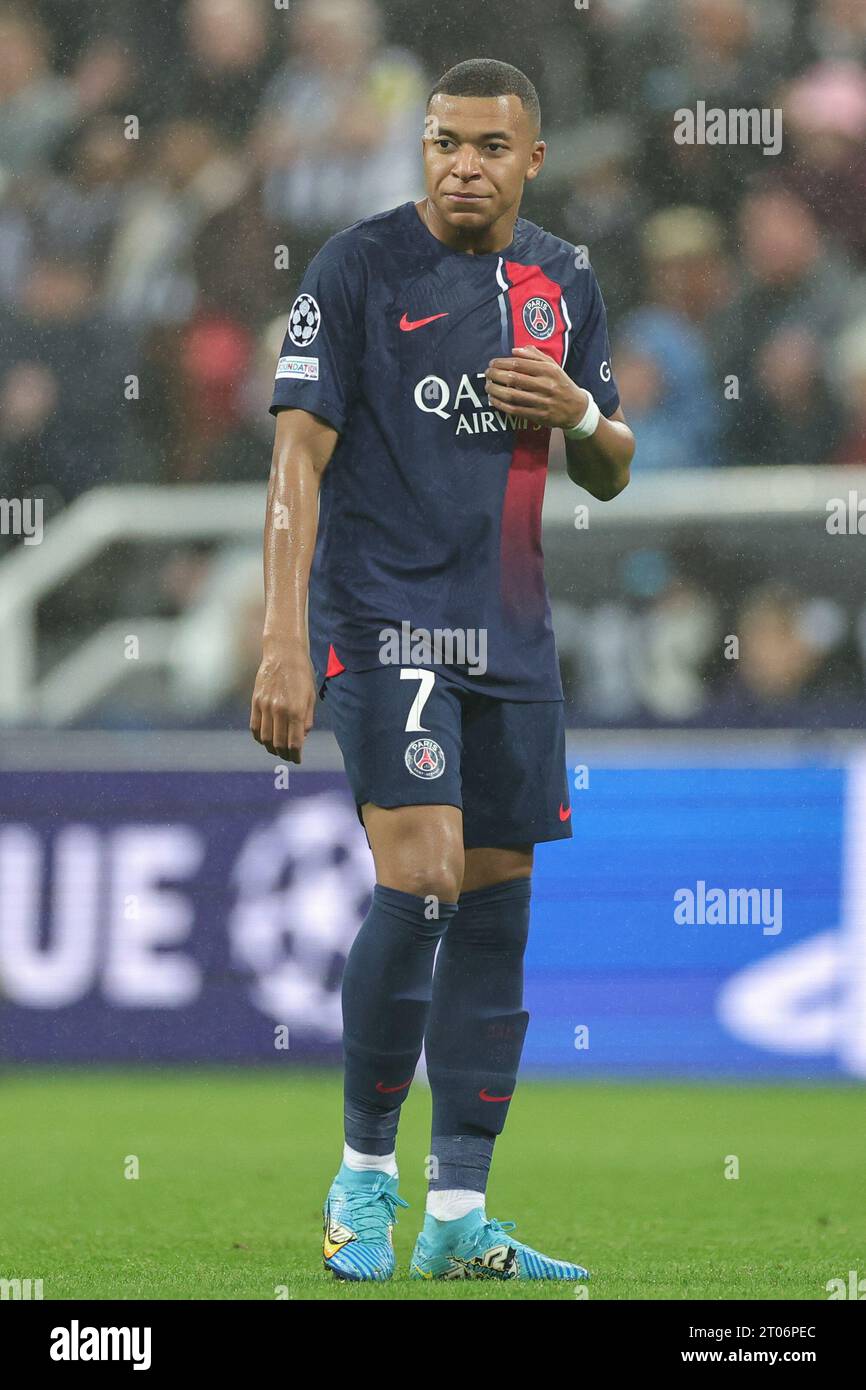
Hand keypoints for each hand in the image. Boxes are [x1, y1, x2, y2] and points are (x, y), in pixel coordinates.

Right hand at [250, 644, 316, 762]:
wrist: (283, 653)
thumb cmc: (302, 674)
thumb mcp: (311, 697)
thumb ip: (306, 719)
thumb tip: (302, 738)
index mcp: (296, 710)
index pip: (294, 742)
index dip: (296, 755)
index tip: (298, 759)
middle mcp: (279, 710)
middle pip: (278, 744)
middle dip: (284, 754)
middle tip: (288, 756)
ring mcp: (265, 706)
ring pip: (265, 738)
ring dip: (271, 748)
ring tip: (277, 749)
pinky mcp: (255, 702)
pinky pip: (254, 726)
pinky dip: (259, 737)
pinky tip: (265, 739)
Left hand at [485, 345, 587, 429]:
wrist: (576, 409)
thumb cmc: (561, 384)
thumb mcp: (553, 366)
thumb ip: (535, 356)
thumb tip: (514, 350)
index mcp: (548, 370)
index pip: (519, 363)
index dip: (502, 362)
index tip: (492, 363)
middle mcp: (545, 385)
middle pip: (513, 378)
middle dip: (496, 375)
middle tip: (487, 373)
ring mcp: (542, 401)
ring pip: (512, 395)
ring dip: (496, 390)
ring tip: (488, 386)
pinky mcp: (538, 415)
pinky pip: (515, 409)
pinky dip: (501, 405)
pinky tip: (494, 400)